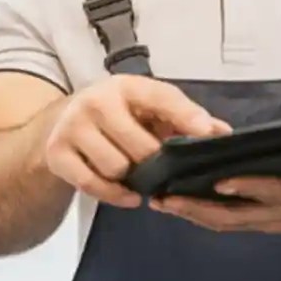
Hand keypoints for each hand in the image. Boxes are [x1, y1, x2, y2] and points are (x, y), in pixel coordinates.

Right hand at [44, 75, 230, 209]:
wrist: (63, 120)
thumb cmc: (119, 114)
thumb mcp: (148, 107)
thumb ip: (185, 119)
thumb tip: (223, 133)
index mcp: (126, 86)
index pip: (161, 98)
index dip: (187, 116)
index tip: (208, 134)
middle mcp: (97, 101)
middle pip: (141, 147)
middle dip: (155, 162)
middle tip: (161, 167)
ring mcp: (73, 127)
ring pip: (117, 168)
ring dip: (132, 179)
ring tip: (137, 173)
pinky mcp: (57, 153)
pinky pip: (93, 184)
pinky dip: (114, 194)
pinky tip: (126, 192)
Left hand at [151, 150, 280, 249]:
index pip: (276, 191)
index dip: (250, 187)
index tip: (221, 180)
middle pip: (236, 215)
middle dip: (198, 208)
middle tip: (166, 198)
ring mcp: (273, 219)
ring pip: (226, 221)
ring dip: (192, 213)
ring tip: (160, 201)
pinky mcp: (265, 219)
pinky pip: (228, 221)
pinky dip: (202, 213)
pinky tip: (179, 204)